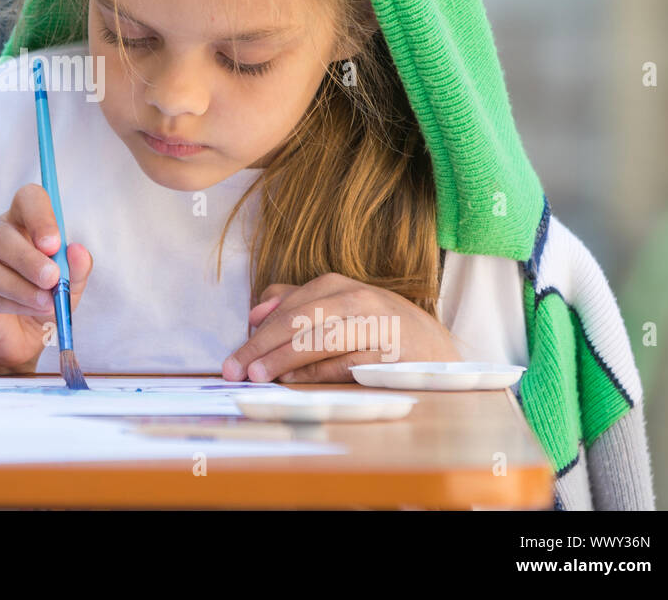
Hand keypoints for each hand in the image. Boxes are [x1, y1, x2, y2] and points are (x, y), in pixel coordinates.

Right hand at [0, 183, 91, 373]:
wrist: (19, 339)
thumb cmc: (43, 299)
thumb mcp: (68, 286)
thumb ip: (75, 270)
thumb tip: (78, 251)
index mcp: (20, 221)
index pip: (27, 199)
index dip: (40, 216)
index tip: (54, 244)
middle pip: (0, 234)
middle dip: (28, 259)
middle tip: (52, 278)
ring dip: (19, 286)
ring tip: (45, 302)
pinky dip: (10, 303)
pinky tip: (26, 309)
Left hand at [222, 272, 460, 382]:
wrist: (433, 345)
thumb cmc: (374, 324)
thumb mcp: (336, 305)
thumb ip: (294, 302)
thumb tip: (254, 313)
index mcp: (336, 286)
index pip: (286, 309)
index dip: (256, 334)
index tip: (234, 359)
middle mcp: (354, 300)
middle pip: (297, 322)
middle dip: (261, 348)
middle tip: (236, 370)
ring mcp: (373, 325)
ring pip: (319, 339)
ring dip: (284, 359)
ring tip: (259, 376)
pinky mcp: (389, 353)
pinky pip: (346, 362)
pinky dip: (318, 373)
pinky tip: (296, 382)